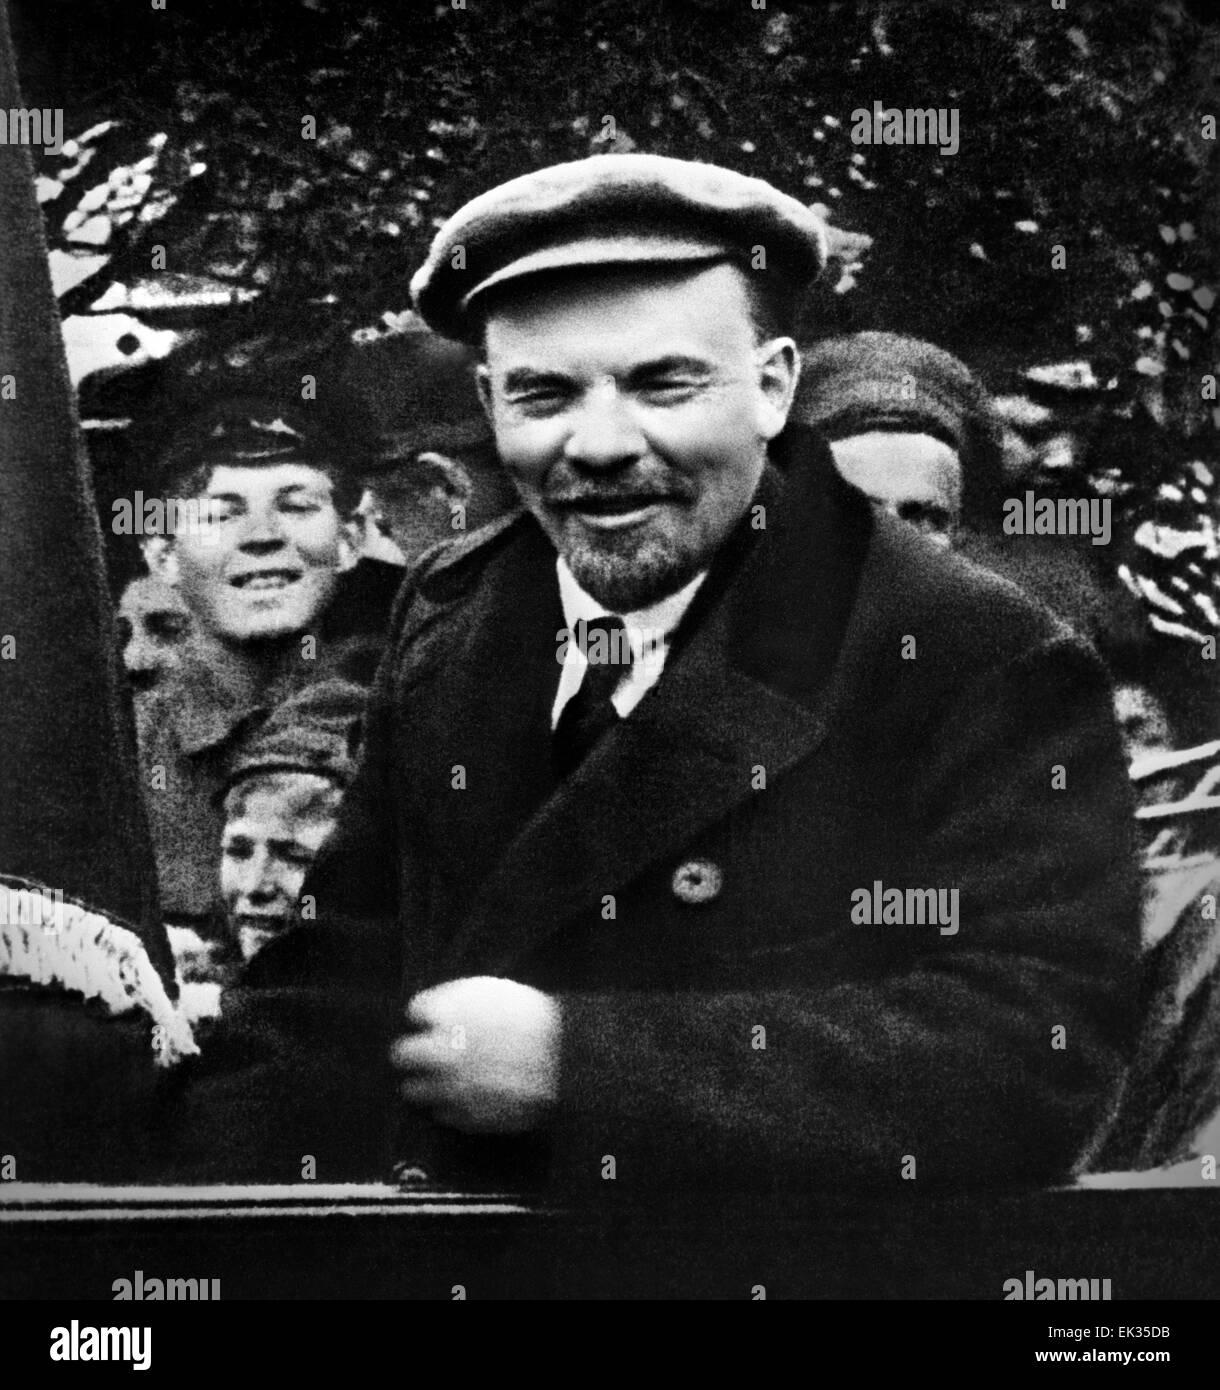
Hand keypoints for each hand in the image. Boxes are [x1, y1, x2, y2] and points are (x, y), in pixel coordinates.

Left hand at [391, 976, 559, 1133]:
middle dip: (415, 1052)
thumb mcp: (494, 993)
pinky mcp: (462, 1116)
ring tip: (447, 1079)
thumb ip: (458, 1002)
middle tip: (431, 1053)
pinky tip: (470, 1095)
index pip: (414, 1012)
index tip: (440, 1021)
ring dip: (426, 1082)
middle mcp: (437, 1050)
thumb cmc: (536, 1020)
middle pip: (401, 1054)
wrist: (566, 1061)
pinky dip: (450, 1105)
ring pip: (412, 1090)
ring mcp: (448, 1087)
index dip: (430, 1017)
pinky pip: (441, 1113)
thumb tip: (434, 1013)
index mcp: (445, 1013)